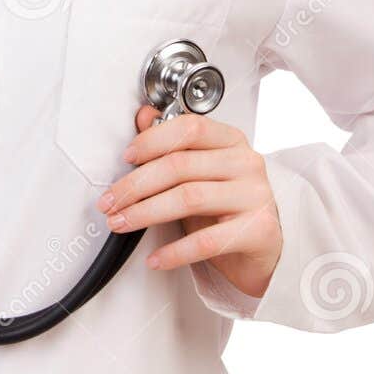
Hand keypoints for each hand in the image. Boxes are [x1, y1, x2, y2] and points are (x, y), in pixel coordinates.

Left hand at [97, 105, 283, 298]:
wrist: (264, 247)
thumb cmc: (226, 204)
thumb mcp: (197, 170)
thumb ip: (171, 143)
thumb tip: (142, 115)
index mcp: (231, 141)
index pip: (189, 128)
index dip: (152, 140)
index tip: (125, 158)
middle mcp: (246, 164)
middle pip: (179, 166)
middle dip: (135, 185)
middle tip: (109, 202)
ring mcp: (256, 197)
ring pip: (188, 198)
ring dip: (145, 213)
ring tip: (120, 223)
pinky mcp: (260, 231)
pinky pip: (208, 241)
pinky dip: (175, 251)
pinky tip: (154, 258)